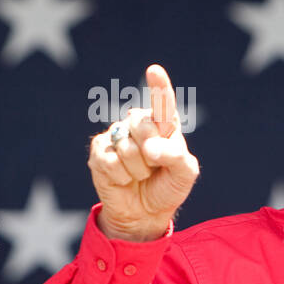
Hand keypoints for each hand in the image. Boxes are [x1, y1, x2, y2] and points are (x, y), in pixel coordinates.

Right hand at [88, 64, 199, 240]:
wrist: (145, 213)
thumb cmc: (168, 187)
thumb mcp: (184, 174)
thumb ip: (175, 156)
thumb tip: (149, 148)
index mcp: (163, 123)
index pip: (162, 102)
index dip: (158, 87)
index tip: (154, 71)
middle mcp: (139, 123)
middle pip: (142, 124)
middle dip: (151, 152)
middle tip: (153, 167)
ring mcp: (116, 135)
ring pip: (126, 147)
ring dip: (137, 169)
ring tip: (139, 175)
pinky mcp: (99, 151)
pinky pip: (110, 160)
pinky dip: (120, 176)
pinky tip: (123, 179)